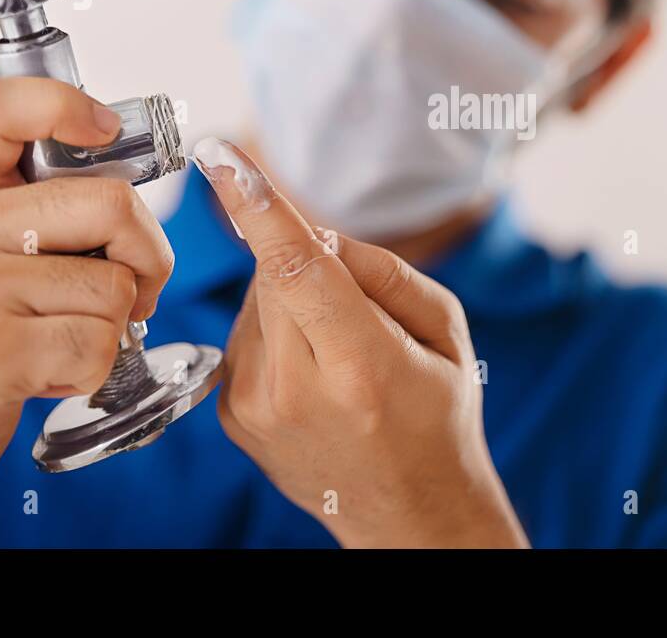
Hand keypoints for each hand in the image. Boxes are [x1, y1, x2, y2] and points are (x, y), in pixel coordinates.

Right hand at [0, 78, 173, 546]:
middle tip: (132, 291)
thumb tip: (134, 195)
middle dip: (148, 256)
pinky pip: (101, 345)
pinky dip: (95, 370)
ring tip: (59, 339)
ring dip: (116, 327)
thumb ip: (43, 210)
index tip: (103, 130)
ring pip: (117, 286)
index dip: (62, 104)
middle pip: (113, 204)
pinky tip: (47, 374)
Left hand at [196, 138, 527, 548]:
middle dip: (309, 264)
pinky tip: (312, 371)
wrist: (409, 510)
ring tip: (339, 353)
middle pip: (274, 274)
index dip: (259, 207)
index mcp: (361, 366)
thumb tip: (314, 233)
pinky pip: (246, 333)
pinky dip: (277, 332)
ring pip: (255, 300)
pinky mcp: (231, 413)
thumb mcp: (445, 330)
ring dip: (292, 301)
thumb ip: (382, 271)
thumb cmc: (438, 413)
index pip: (297, 271)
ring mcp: (253, 407)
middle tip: (357, 310)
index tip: (221, 156)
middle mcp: (295, 390)